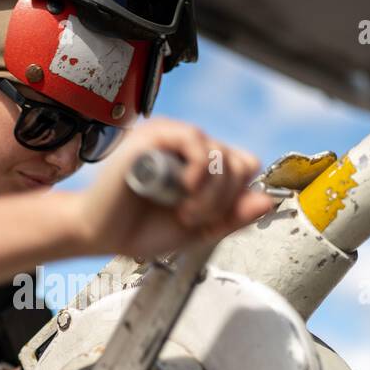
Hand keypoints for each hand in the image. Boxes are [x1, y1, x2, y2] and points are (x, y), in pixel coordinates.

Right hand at [71, 117, 273, 259]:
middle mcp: (188, 146)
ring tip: (184, 211)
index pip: (244, 165)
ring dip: (210, 193)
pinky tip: (182, 191)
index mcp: (199, 163)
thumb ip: (233, 217)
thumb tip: (268, 201)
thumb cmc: (140, 229)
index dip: (237, 196)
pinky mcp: (153, 136)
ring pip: (222, 153)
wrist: (100, 234)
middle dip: (224, 199)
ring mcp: (171, 138)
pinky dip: (199, 172)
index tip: (211, 218)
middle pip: (240, 161)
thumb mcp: (200, 230)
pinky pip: (197, 141)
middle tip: (194, 217)